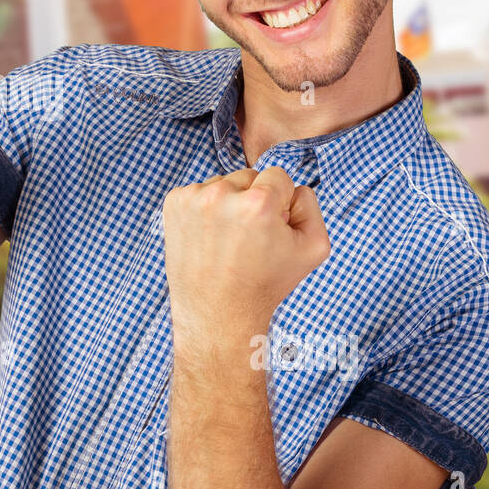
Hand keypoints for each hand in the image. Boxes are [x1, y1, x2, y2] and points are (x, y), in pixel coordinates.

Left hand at [162, 166, 330, 359]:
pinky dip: (206, 210)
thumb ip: (311, 205)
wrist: (217, 312)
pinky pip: (200, 192)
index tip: (271, 229)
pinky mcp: (174, 203)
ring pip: (223, 184)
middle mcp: (222, 194)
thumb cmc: (266, 283)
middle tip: (249, 239)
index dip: (281, 203)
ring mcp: (193, 198)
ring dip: (228, 204)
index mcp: (258, 202)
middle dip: (254, 201)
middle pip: (249, 177)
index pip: (279, 175)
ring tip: (227, 241)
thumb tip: (292, 188)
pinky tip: (210, 238)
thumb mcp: (314, 248)